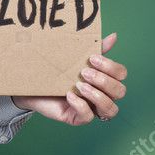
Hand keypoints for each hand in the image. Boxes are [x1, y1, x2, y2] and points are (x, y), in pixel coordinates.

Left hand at [11, 32, 126, 125]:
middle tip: (84, 72)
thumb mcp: (76, 59)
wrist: (32, 83)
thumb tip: (113, 36)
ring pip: (110, 109)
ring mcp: (91, 108)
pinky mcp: (77, 118)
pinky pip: (88, 117)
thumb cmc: (57, 71)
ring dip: (97, 95)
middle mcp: (102, 95)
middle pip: (120, 91)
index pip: (121, 75)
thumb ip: (96, 50)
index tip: (92, 58)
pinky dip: (81, 105)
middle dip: (104, 81)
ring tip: (79, 85)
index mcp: (104, 79)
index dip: (111, 67)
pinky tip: (69, 95)